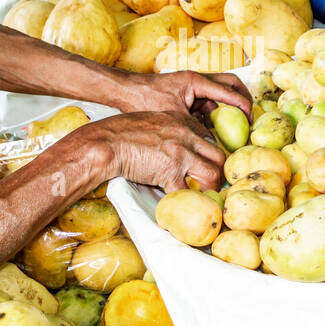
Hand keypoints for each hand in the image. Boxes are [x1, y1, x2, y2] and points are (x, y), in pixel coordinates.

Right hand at [80, 111, 226, 192]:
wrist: (105, 141)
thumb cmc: (120, 133)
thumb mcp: (151, 122)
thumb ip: (167, 132)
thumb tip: (173, 149)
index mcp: (181, 121)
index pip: (209, 137)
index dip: (210, 154)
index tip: (207, 164)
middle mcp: (186, 134)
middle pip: (219, 155)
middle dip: (219, 172)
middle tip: (212, 184)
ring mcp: (180, 153)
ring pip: (213, 173)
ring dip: (211, 188)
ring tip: (204, 197)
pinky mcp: (170, 172)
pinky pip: (188, 192)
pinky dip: (187, 202)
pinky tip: (183, 205)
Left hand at [121, 70, 251, 121]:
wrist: (124, 92)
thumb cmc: (144, 99)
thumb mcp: (173, 117)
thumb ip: (195, 128)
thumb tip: (212, 144)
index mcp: (196, 81)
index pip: (229, 91)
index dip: (243, 106)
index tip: (251, 120)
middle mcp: (197, 80)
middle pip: (231, 85)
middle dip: (243, 100)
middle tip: (250, 118)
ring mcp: (192, 87)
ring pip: (219, 95)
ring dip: (226, 110)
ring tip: (232, 129)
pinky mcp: (186, 96)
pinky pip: (206, 104)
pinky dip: (211, 116)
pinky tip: (209, 132)